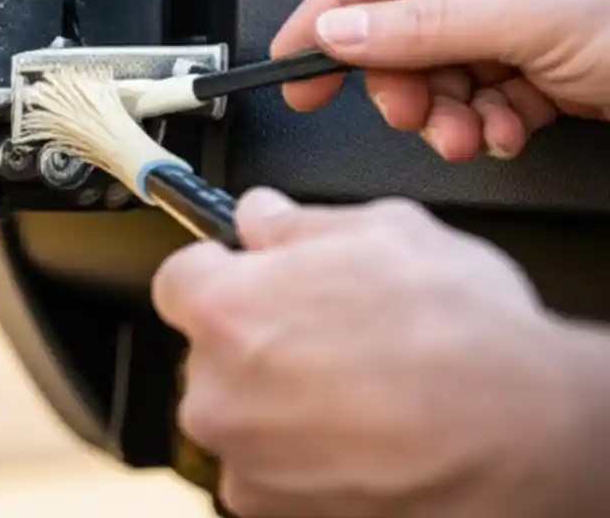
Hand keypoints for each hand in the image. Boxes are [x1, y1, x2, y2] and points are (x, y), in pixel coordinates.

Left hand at [152, 189, 590, 517]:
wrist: (525, 436)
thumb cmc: (465, 336)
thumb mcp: (387, 230)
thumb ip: (299, 223)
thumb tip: (261, 215)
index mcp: (226, 308)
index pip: (179, 280)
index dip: (219, 273)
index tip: (248, 276)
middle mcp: (214, 387)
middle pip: (210, 351)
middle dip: (257, 339)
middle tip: (328, 335)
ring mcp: (241, 455)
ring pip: (239, 413)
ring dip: (277, 401)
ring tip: (356, 389)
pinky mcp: (271, 508)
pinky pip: (265, 469)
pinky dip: (298, 457)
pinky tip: (356, 436)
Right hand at [272, 0, 609, 161]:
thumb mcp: (537, 18)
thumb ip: (429, 26)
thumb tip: (345, 30)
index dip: (330, 14)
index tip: (294, 62)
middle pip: (408, 29)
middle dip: (406, 83)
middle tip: (415, 116)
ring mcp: (528, 21)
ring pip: (446, 73)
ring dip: (450, 115)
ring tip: (473, 137)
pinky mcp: (550, 67)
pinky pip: (487, 98)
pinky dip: (489, 125)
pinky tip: (509, 134)